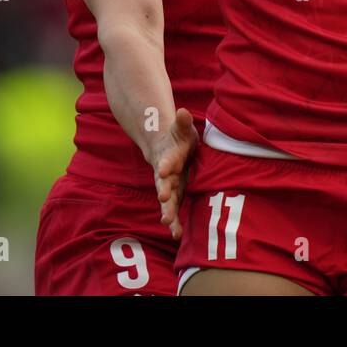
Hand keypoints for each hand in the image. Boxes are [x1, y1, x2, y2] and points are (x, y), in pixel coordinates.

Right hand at [151, 108, 198, 239]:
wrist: (166, 148)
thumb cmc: (177, 137)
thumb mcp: (181, 128)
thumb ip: (183, 121)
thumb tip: (183, 111)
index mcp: (168, 156)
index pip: (166, 160)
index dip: (165, 165)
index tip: (163, 170)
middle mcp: (166, 174)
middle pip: (164, 184)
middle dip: (164, 193)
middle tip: (163, 201)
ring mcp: (170, 186)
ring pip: (168, 201)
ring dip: (168, 212)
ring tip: (169, 225)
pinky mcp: (175, 195)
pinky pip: (175, 210)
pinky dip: (175, 222)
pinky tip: (178, 235)